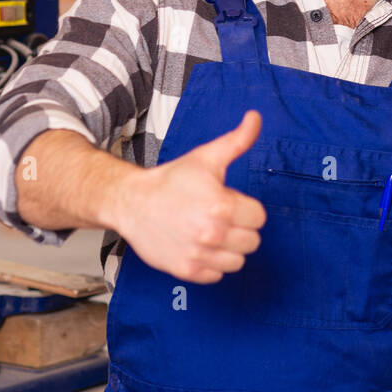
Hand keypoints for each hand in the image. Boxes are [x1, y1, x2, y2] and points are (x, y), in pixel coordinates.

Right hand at [112, 111, 266, 283]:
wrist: (131, 202)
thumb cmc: (172, 179)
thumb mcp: (206, 157)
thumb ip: (238, 140)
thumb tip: (255, 117)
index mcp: (222, 205)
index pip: (259, 217)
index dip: (246, 207)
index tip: (227, 201)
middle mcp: (212, 233)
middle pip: (253, 241)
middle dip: (240, 228)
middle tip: (218, 217)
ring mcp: (198, 254)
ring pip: (238, 261)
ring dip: (228, 248)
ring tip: (210, 232)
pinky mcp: (186, 270)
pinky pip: (217, 275)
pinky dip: (211, 264)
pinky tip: (199, 246)